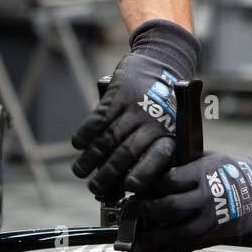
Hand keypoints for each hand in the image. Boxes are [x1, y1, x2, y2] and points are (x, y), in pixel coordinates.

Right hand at [70, 19, 199, 201]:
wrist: (164, 62)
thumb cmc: (166, 105)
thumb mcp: (173, 127)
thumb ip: (158, 151)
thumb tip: (135, 185)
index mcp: (170, 133)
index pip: (155, 160)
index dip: (141, 176)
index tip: (128, 188)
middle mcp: (153, 121)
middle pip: (125, 154)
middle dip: (106, 175)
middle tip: (94, 189)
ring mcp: (134, 106)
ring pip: (107, 138)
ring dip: (90, 158)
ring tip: (80, 172)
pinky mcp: (118, 94)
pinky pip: (98, 118)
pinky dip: (85, 133)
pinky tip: (78, 146)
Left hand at [125, 152, 251, 251]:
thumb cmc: (240, 172)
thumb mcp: (214, 157)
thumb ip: (188, 164)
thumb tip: (159, 167)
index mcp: (204, 172)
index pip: (167, 179)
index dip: (149, 184)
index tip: (139, 187)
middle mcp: (207, 196)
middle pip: (168, 207)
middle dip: (147, 211)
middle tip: (136, 211)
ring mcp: (212, 219)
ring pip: (176, 233)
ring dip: (155, 238)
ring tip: (143, 239)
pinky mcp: (217, 235)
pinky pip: (189, 246)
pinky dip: (172, 249)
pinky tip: (161, 249)